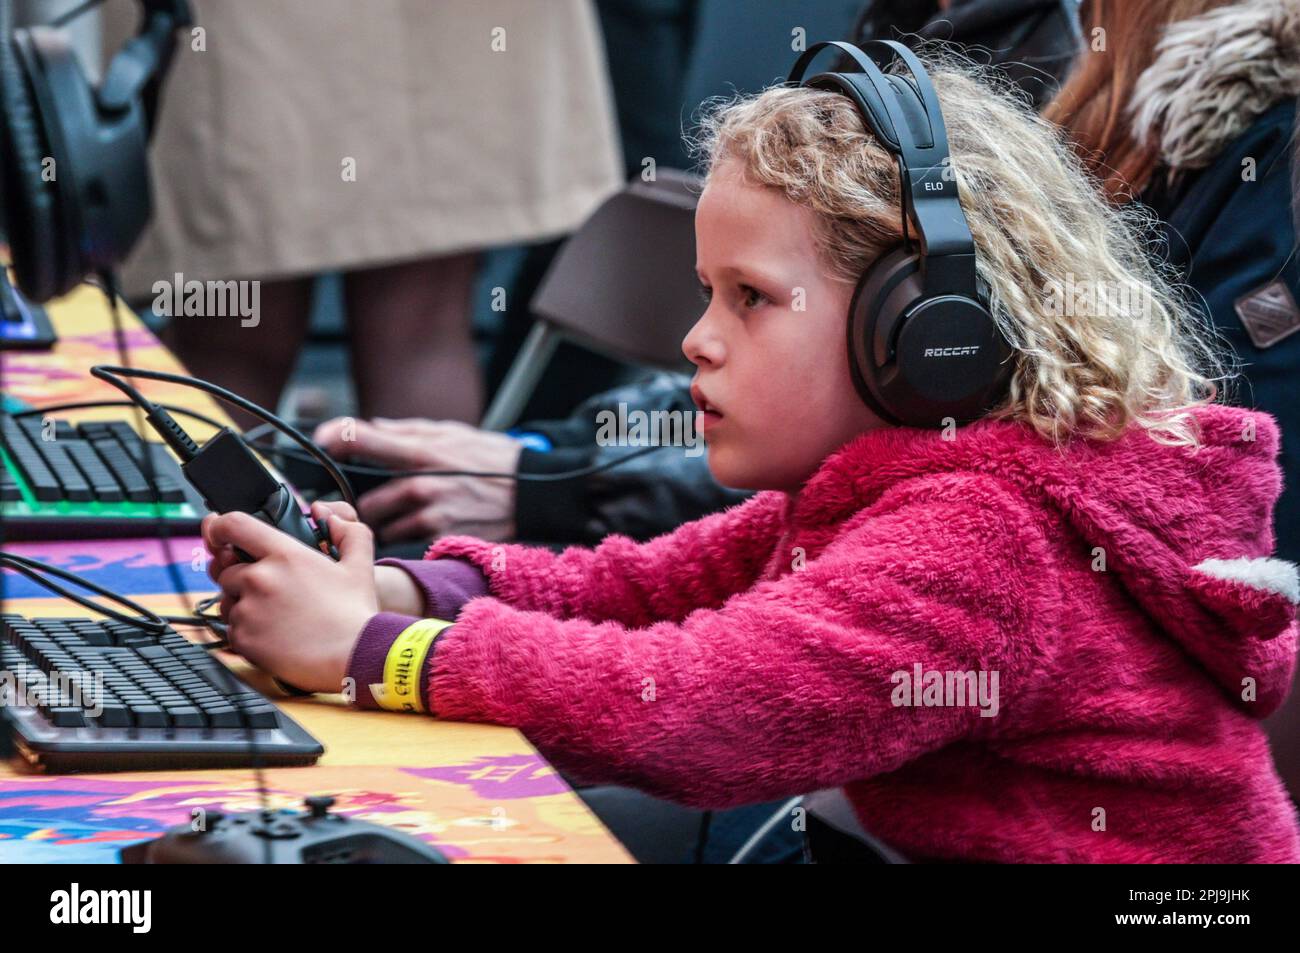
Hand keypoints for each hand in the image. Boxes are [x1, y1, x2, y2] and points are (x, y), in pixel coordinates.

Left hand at [202, 500, 378, 693]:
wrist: (355, 656)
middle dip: (242, 578)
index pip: (232, 525)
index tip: (218, 535)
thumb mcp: (360, 563)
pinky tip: (274, 635)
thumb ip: (347, 531)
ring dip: (243, 605)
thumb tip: (329, 517)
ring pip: (228, 601)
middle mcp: (260, 578)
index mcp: (284, 555)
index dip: (218, 527)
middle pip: (227, 570)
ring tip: (277, 616)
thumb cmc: (356, 614)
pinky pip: (231, 629)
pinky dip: (247, 631)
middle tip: (270, 591)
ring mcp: (248, 610)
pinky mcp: (242, 639)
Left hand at [313, 417, 522, 543]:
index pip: (364, 440)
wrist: (531, 492)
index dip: (335, 438)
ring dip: (383, 523)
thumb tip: (369, 426)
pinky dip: (405, 536)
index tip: (321, 440)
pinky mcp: (440, 538)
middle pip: (365, 499)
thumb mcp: (452, 433)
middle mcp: (420, 484)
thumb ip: (407, 432)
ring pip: (382, 526)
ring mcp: (430, 514)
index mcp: (421, 452)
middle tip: (362, 501)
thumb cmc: (492, 458)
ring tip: (397, 517)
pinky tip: (419, 527)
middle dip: (361, 503)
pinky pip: (406, 541)